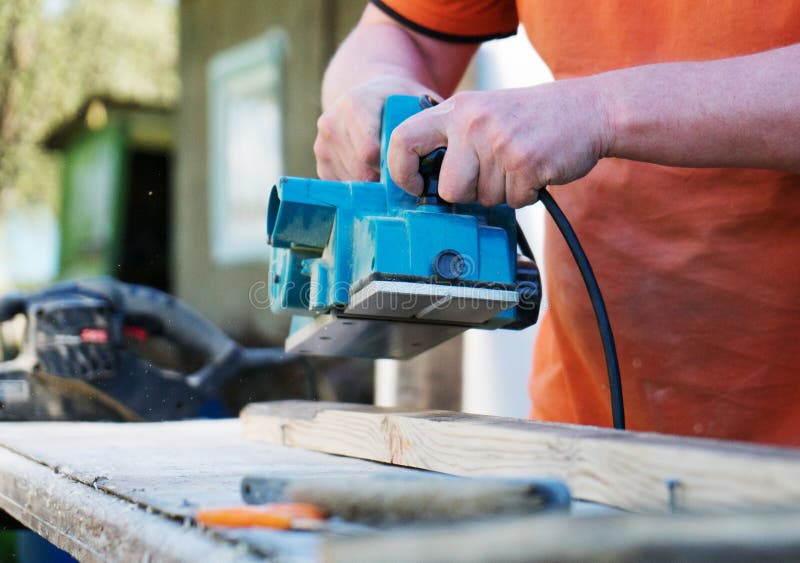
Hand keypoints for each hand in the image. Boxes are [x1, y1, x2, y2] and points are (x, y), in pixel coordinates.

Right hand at [314, 76, 440, 181]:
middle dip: (384, 184)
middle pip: (360, 173)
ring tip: (390, 178)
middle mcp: (332, 123)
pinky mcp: (320, 161)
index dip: (393, 169)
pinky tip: (374, 177)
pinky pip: (342, 187)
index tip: (412, 173)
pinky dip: (360, 188)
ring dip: (372, 188)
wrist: (366, 93)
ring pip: (351, 184)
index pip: (371, 153)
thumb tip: (444, 154)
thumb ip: (428, 121)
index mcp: (355, 104)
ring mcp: (322, 144)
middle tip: (405, 183)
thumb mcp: (416, 98)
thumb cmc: (398, 99)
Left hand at [386, 80, 611, 207]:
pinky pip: (514, 201)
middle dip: (471, 193)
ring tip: (519, 164)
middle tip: (493, 173)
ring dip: (503, 192)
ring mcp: (499, 143)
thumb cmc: (532, 119)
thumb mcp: (484, 113)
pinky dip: (526, 194)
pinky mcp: (526, 163)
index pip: (403, 139)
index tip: (416, 186)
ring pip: (484, 199)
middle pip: (450, 189)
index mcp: (457, 109)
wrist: (589, 110)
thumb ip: (454, 141)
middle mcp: (473, 123)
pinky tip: (536, 170)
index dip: (401, 171)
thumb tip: (427, 189)